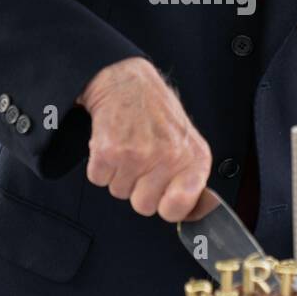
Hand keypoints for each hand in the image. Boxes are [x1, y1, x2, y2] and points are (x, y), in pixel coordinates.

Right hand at [78, 57, 211, 222]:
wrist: (127, 83)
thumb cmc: (157, 113)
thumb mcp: (187, 141)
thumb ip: (191, 178)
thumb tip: (197, 212)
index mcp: (193, 158)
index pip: (180, 208)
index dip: (168, 206)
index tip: (164, 198)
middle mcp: (168, 158)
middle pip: (144, 206)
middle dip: (138, 188)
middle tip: (141, 161)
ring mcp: (138, 156)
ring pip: (119, 193)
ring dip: (119, 174)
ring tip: (129, 147)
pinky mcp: (109, 152)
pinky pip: (99, 180)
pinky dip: (101, 165)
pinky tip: (114, 144)